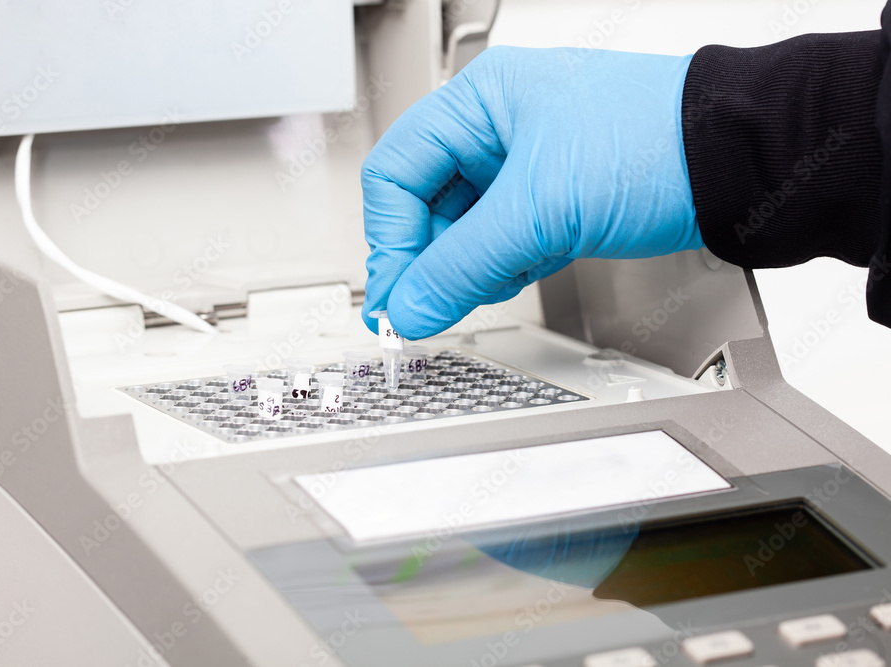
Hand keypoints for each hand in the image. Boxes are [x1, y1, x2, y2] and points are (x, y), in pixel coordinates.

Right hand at [360, 46, 702, 338]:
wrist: (737, 164)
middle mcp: (495, 130)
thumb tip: (408, 306)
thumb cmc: (655, 143)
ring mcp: (526, 165)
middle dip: (430, 258)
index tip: (396, 295)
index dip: (389, 238)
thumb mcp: (538, 208)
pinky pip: (503, 240)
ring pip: (465, 228)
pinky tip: (522, 271)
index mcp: (479, 103)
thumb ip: (461, 264)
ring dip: (469, 265)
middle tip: (425, 309)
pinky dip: (504, 265)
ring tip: (489, 282)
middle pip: (426, 203)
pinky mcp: (554, 198)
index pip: (397, 172)